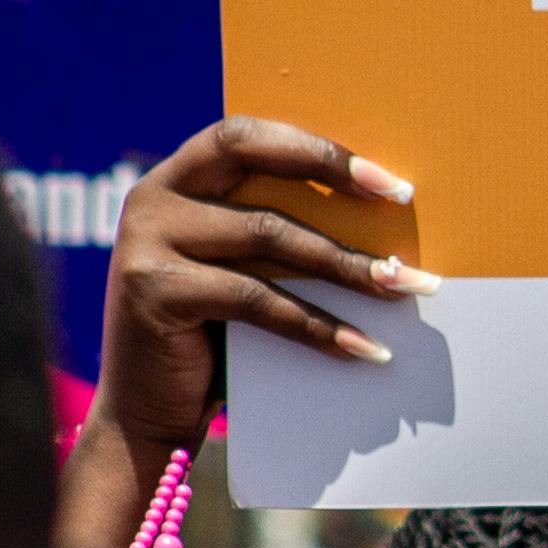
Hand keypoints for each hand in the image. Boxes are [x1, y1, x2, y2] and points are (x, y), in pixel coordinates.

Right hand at [94, 116, 431, 453]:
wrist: (146, 412)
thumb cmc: (211, 335)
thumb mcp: (238, 269)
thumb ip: (276, 234)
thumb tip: (381, 223)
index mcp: (176, 177)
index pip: (246, 136)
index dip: (316, 148)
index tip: (387, 181)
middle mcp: (152, 198)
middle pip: (253, 165)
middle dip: (333, 179)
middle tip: (401, 210)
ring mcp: (146, 243)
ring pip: (265, 234)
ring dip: (345, 263)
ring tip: (402, 287)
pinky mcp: (154, 293)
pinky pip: (255, 299)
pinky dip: (316, 324)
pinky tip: (362, 346)